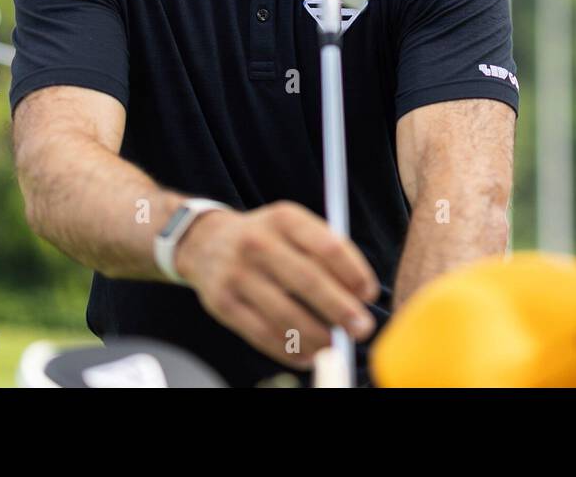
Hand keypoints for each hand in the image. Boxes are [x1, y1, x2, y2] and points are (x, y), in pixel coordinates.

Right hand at [175, 200, 381, 369]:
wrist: (205, 242)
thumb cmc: (266, 239)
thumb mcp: (292, 227)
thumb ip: (325, 252)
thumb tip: (359, 295)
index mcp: (284, 218)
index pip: (328, 245)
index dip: (354, 272)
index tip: (370, 293)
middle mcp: (258, 242)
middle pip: (308, 280)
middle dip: (341, 309)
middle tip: (363, 328)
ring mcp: (237, 273)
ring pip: (285, 314)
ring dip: (316, 336)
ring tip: (334, 346)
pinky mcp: (222, 304)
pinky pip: (261, 334)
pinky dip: (288, 350)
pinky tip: (307, 355)